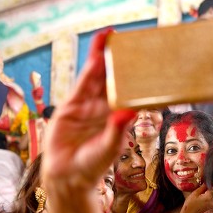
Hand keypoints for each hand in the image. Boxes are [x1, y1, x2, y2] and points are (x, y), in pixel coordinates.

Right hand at [42, 29, 135, 191]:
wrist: (69, 175)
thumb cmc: (94, 165)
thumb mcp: (110, 146)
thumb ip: (118, 129)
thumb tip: (130, 111)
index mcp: (117, 115)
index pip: (127, 90)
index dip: (133, 74)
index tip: (142, 58)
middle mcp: (104, 108)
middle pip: (112, 79)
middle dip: (117, 59)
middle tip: (123, 38)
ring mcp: (87, 105)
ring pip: (96, 77)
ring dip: (101, 58)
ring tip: (107, 37)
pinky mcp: (71, 106)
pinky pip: (82, 85)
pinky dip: (88, 71)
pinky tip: (95, 57)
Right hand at [181, 184, 212, 212]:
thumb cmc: (190, 204)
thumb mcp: (195, 193)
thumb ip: (202, 187)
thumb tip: (205, 182)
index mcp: (209, 197)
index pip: (211, 188)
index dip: (206, 185)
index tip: (202, 184)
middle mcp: (212, 201)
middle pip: (211, 192)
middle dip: (206, 190)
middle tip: (199, 190)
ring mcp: (211, 204)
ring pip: (210, 196)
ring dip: (206, 194)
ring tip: (198, 195)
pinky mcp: (209, 207)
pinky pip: (209, 200)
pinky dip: (206, 198)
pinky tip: (199, 199)